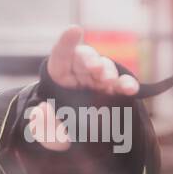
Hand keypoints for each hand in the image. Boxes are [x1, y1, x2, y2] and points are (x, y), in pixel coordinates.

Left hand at [29, 26, 139, 151]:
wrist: (75, 143)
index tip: (75, 30)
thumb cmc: (56, 131)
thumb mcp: (44, 133)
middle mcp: (79, 73)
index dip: (67, 42)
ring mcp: (98, 80)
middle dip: (91, 59)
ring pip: (104, 67)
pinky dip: (127, 84)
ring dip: (107, 71)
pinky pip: (122, 84)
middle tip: (95, 68)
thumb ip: (41, 125)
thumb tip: (42, 111)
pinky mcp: (114, 91)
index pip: (60, 55)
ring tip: (108, 80)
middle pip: (84, 57)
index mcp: (58, 76)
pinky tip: (131, 89)